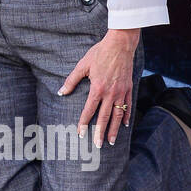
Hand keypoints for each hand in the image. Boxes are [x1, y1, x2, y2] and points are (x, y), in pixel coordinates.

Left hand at [58, 28, 139, 147]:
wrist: (120, 44)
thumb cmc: (99, 53)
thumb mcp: (82, 66)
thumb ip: (71, 81)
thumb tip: (61, 92)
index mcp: (97, 88)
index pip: (89, 110)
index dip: (83, 123)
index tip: (80, 134)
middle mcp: (110, 93)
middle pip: (104, 117)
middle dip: (100, 133)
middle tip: (97, 145)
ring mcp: (121, 92)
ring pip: (118, 115)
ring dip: (114, 129)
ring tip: (110, 141)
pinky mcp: (129, 88)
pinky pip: (128, 106)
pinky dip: (126, 116)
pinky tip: (124, 125)